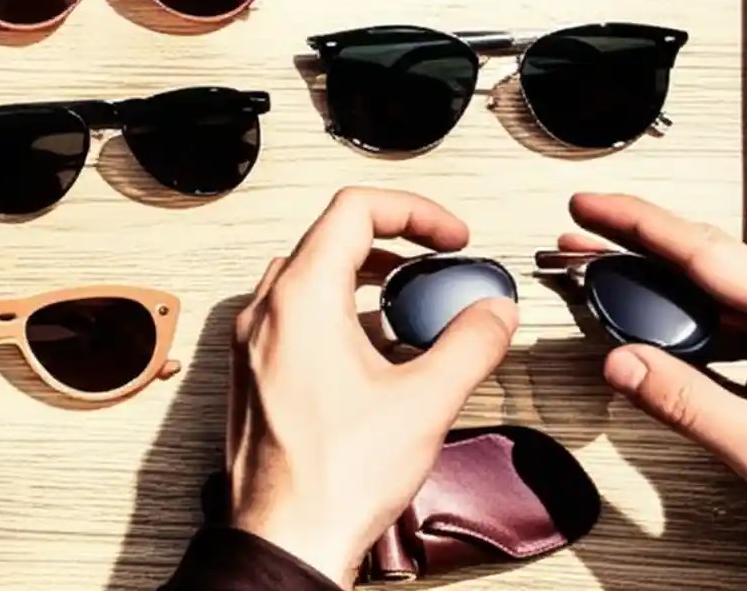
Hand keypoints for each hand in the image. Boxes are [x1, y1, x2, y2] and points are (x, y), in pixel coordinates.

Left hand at [226, 188, 518, 587]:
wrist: (285, 537)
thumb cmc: (333, 477)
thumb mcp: (425, 401)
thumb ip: (471, 344)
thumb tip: (494, 313)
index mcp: (301, 299)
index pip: (354, 209)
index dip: (413, 211)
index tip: (449, 237)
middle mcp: (266, 313)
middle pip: (327, 236)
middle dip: (389, 240)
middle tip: (433, 258)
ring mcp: (252, 344)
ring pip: (305, 276)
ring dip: (359, 276)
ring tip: (407, 300)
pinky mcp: (253, 373)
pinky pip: (292, 317)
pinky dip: (334, 312)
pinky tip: (372, 350)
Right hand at [563, 193, 746, 526]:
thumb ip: (688, 404)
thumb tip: (623, 366)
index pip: (701, 249)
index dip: (637, 221)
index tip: (590, 205)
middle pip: (705, 258)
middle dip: (635, 240)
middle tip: (581, 232)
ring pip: (717, 289)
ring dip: (657, 279)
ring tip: (603, 272)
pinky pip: (732, 320)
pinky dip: (684, 313)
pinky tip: (657, 326)